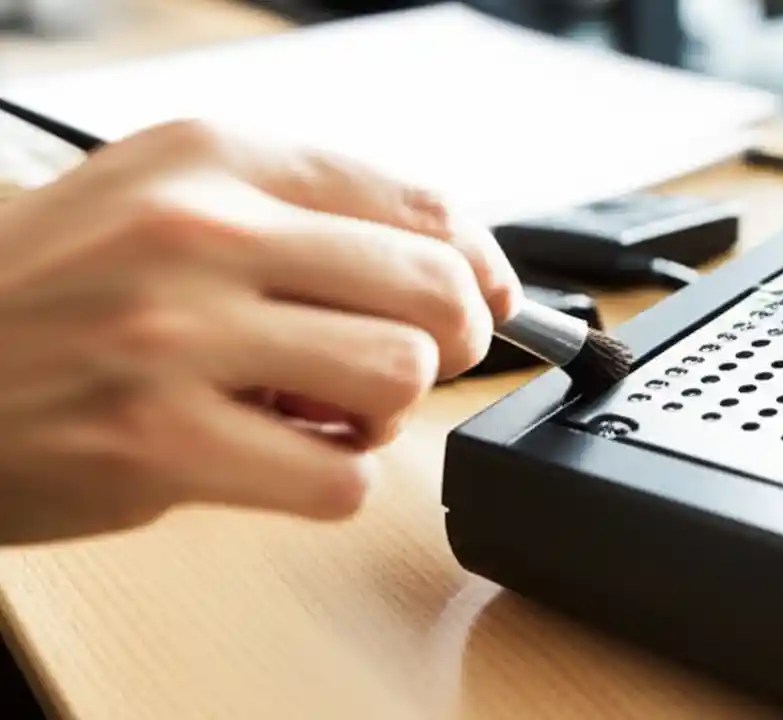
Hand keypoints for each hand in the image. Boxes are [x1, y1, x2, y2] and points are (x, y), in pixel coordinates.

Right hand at [0, 120, 519, 542]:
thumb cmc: (59, 282)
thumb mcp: (175, 196)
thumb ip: (309, 218)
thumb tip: (464, 270)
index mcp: (218, 160)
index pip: (422, 205)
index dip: (481, 265)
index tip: (488, 300)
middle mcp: (203, 234)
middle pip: (434, 289)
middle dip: (451, 340)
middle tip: (408, 361)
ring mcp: (178, 338)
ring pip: (399, 377)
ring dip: (385, 412)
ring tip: (325, 410)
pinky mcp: (160, 443)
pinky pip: (341, 478)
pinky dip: (335, 480)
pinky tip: (283, 457)